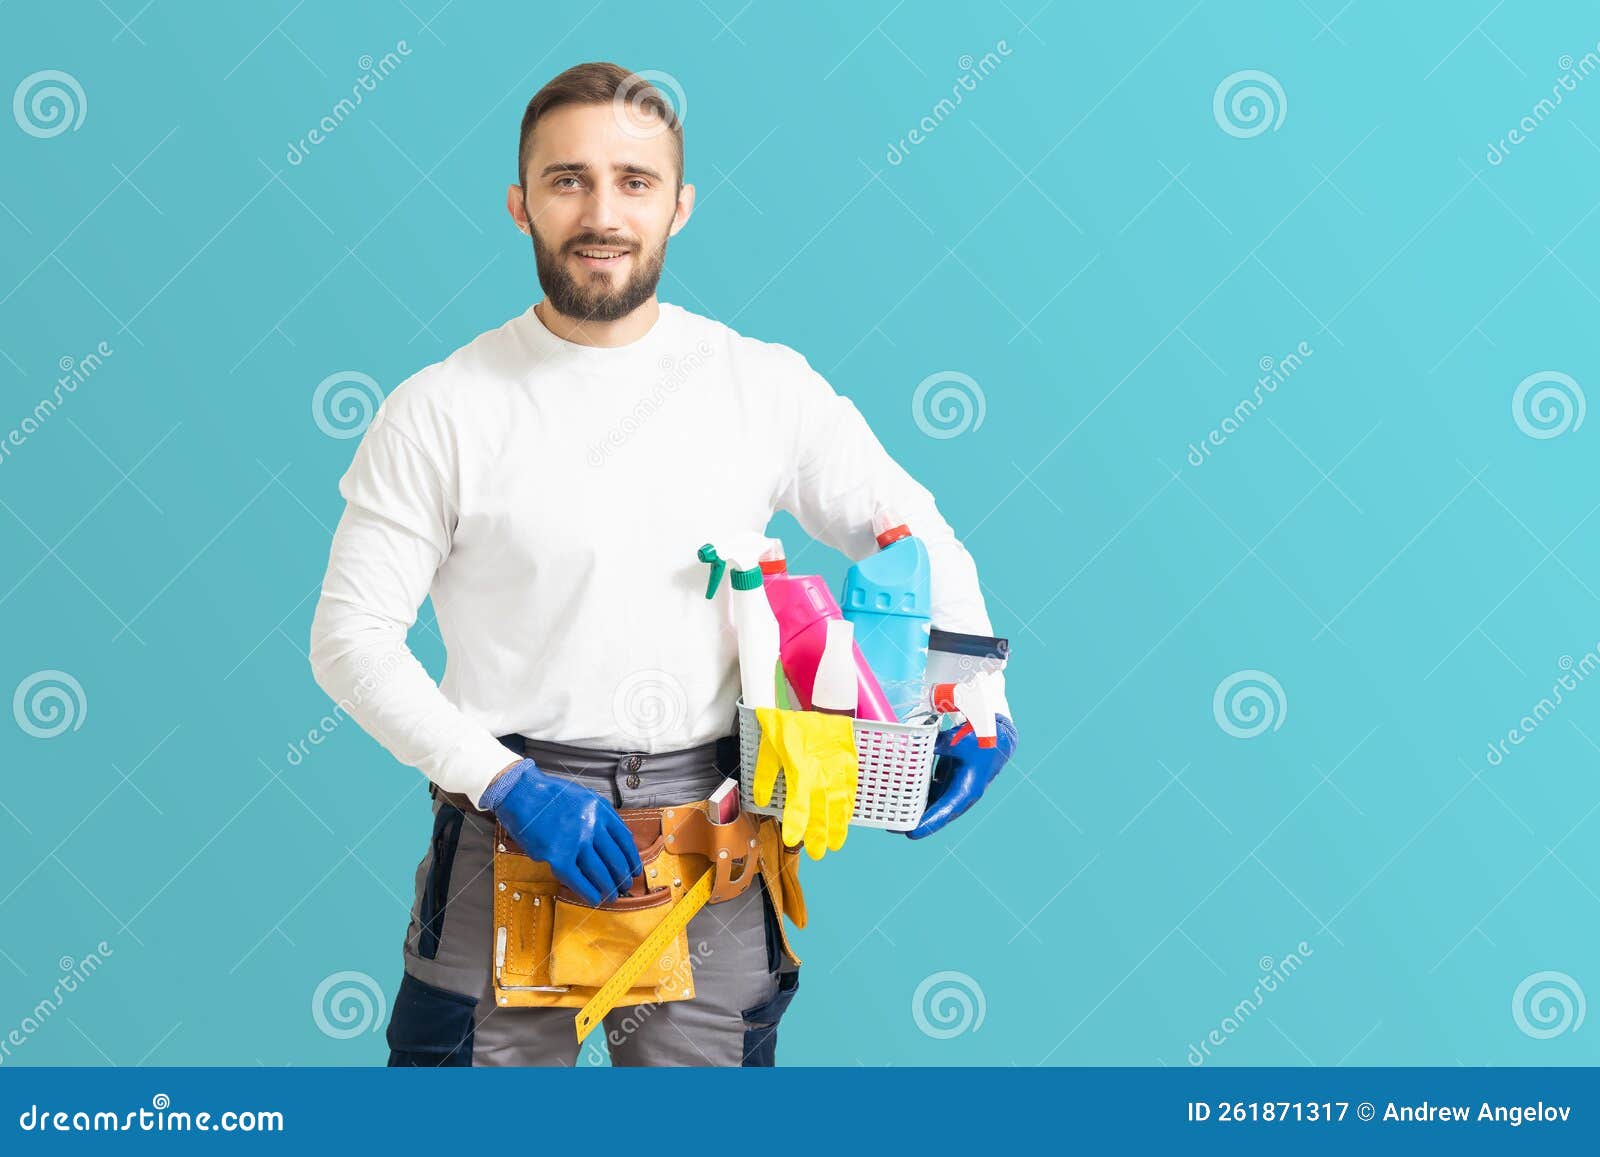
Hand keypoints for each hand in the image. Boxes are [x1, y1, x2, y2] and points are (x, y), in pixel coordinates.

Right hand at [483, 759, 641, 903]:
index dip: (632, 859)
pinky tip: (595, 899)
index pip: (624, 840)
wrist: (521, 792)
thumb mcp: (584, 798)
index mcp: (600, 810)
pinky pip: (578, 879)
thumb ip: (600, 817)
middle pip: (615, 858)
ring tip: (612, 896)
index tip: (635, 870)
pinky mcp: (556, 855)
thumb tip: (614, 842)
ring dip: (609, 887)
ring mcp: (574, 841)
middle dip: (623, 876)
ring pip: (600, 871)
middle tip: (626, 887)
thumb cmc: (550, 795)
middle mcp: (591, 825)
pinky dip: (588, 892)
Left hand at [753, 706, 857, 859]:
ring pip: (838, 804)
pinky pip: (850, 789)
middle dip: (819, 834)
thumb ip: (764, 775)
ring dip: (837, 826)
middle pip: (820, 811)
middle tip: (818, 854)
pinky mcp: (849, 764)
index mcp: (800, 771)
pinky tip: (847, 819)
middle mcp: (821, 774)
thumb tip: (759, 799)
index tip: (792, 840)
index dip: (795, 824)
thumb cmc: (790, 726)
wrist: (820, 703)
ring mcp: (838, 770)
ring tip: (836, 845)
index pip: (797, 804)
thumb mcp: (769, 746)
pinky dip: (849, 806)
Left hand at [905, 714, 1017, 838]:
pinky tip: (903, 792)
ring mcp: (955, 787)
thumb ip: (937, 745)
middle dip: (915, 821)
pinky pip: (932, 791)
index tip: (910, 833)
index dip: (927, 823)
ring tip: (893, 814)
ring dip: (915, 809)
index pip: (943, 811)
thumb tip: (916, 744)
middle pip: (935, 812)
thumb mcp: (959, 742)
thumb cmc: (983, 742)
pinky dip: (918, 793)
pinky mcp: (951, 779)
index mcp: (966, 790)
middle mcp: (960, 794)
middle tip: (892, 827)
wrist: (998, 737)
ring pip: (933, 803)